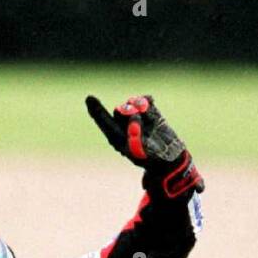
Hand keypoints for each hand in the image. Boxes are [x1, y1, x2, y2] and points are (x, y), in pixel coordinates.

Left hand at [85, 93, 203, 198]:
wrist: (169, 159)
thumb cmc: (151, 160)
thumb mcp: (140, 153)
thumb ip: (135, 137)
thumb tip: (135, 117)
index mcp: (117, 137)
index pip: (104, 121)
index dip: (96, 109)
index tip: (89, 98)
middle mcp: (124, 126)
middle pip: (119, 111)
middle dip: (127, 112)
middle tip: (137, 120)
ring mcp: (137, 118)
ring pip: (132, 103)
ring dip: (138, 106)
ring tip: (146, 115)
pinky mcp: (150, 113)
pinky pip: (145, 100)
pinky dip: (146, 100)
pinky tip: (150, 102)